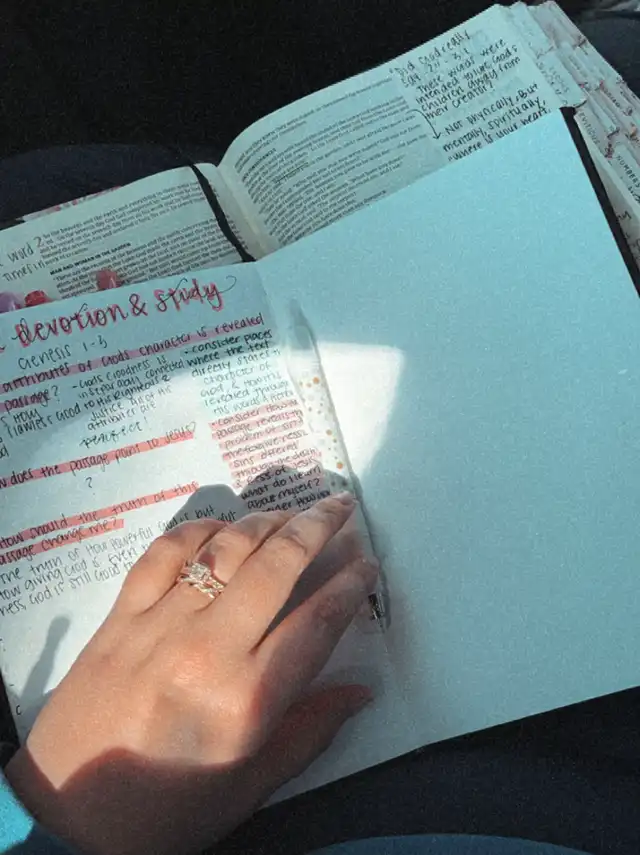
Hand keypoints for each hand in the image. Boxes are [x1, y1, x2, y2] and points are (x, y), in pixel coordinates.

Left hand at [6, 495, 376, 854]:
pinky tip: (224, 527)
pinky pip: (164, 552)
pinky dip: (200, 530)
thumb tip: (362, 690)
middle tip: (342, 507)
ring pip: (225, 550)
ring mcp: (159, 624)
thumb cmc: (168, 812)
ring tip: (293, 512)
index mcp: (246, 700)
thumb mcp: (249, 788)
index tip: (367, 562)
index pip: (315, 622)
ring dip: (266, 521)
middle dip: (316, 528)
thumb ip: (310, 733)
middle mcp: (207, 649)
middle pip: (275, 567)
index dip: (348, 585)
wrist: (67, 816)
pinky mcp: (121, 614)